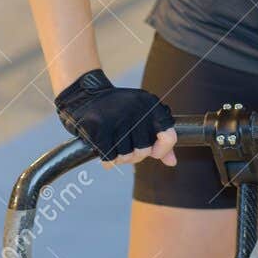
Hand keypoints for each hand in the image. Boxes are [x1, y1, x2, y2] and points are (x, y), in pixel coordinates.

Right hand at [54, 68, 177, 167]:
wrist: (85, 94)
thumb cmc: (116, 109)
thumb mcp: (141, 115)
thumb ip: (159, 137)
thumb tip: (172, 162)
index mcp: (150, 105)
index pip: (168, 137)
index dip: (162, 151)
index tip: (153, 152)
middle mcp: (136, 110)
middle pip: (144, 151)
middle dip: (135, 155)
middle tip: (125, 146)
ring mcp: (117, 118)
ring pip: (126, 156)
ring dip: (119, 158)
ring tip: (113, 145)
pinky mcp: (99, 128)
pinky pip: (109, 157)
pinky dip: (107, 160)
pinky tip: (104, 149)